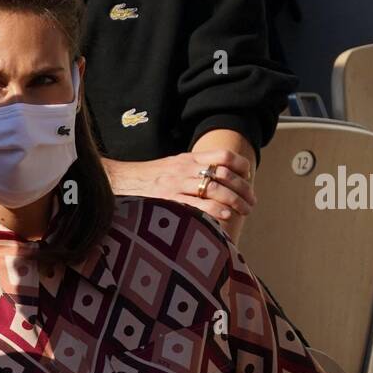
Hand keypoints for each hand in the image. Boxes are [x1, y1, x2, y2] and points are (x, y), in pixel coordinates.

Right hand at [101, 149, 254, 223]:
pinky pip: (198, 205)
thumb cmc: (147, 179)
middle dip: (244, 189)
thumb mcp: (171, 167)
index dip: (241, 165)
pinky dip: (216, 210)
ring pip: (216, 189)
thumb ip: (191, 169)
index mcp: (187, 159)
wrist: (120, 182)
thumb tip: (214, 177)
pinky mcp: (170, 201)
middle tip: (252, 201)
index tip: (249, 177)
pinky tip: (226, 216)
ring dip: (236, 201)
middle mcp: (185, 169)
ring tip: (244, 210)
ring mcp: (177, 184)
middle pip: (224, 174)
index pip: (222, 156)